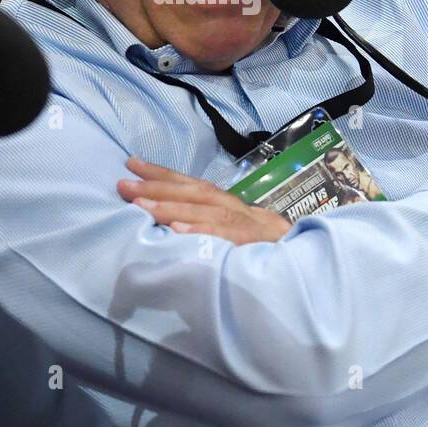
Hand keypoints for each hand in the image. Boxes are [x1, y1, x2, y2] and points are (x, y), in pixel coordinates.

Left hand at [117, 157, 289, 244]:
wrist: (303, 261)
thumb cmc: (262, 246)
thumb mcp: (233, 230)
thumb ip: (206, 223)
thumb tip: (168, 222)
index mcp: (226, 204)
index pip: (190, 184)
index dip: (161, 173)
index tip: (131, 164)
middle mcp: (233, 208)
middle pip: (193, 193)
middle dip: (157, 187)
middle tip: (123, 185)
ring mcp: (244, 226)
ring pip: (205, 212)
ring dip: (173, 207)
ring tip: (142, 206)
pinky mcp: (253, 246)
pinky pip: (225, 238)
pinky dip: (203, 233)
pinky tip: (180, 233)